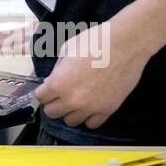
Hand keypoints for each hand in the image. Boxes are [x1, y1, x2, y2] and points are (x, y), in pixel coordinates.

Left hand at [34, 20, 151, 129]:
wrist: (125, 45)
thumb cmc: (94, 41)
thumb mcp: (67, 50)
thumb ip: (57, 70)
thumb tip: (52, 81)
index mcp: (59, 83)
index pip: (40, 98)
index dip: (42, 91)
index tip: (47, 88)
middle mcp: (73, 100)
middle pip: (52, 113)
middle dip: (53, 103)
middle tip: (59, 94)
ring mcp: (91, 107)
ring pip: (71, 121)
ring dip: (70, 111)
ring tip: (76, 99)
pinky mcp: (108, 110)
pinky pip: (92, 124)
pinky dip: (89, 117)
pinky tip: (90, 105)